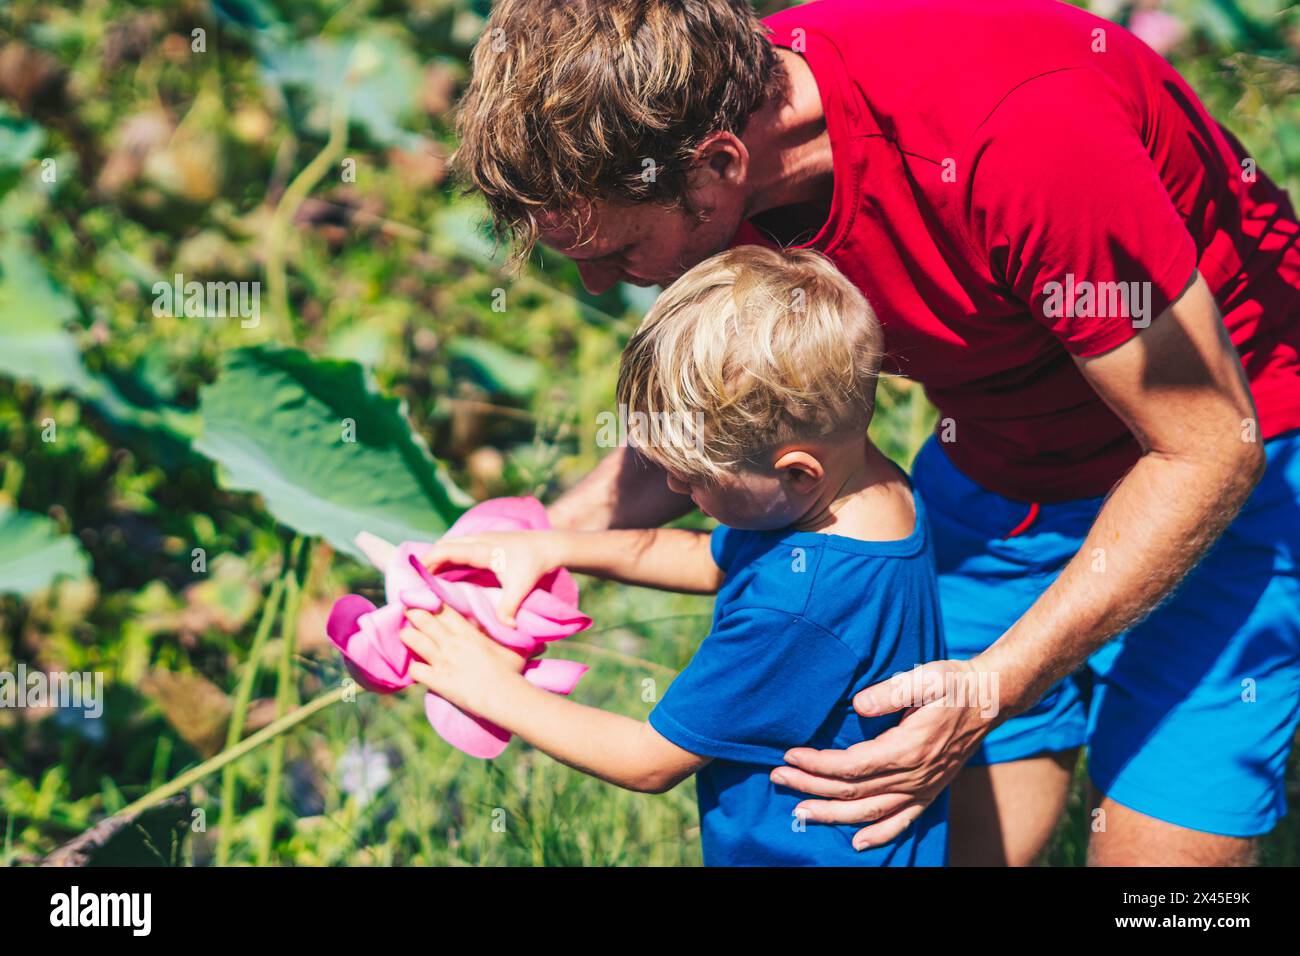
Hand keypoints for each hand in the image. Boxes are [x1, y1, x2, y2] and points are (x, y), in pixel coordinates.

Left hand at [398, 605, 526, 713]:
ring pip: (413, 640)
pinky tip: (417, 666)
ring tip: (405, 634)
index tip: (423, 597)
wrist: (503, 697)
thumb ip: (502, 635)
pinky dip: (413, 667)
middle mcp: (451, 643)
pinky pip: (415, 669)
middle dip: (412, 612)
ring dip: (407, 636)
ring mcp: (442, 661)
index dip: (430, 601)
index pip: (443, 610)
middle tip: (407, 609)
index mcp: (468, 633)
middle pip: (424, 620)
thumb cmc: (511, 672)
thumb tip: (509, 625)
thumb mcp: (511, 646)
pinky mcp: (436, 681)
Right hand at [421, 531, 562, 625]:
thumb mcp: (521, 587)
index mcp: (481, 550)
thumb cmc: (533, 564)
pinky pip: (459, 548)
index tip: (416, 576)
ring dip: (438, 559)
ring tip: (427, 581)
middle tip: (417, 582)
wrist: (548, 545)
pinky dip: (449, 558)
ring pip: (451, 545)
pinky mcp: (484, 542)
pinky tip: (446, 574)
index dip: (428, 561)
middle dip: (429, 562)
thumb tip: (507, 627)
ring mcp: (480, 539)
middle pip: (444, 546)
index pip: (446, 550)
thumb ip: (510, 607)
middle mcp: (477, 540)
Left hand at [769, 658, 1000, 849]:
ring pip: (871, 811)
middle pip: (853, 791)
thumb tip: (858, 705)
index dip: (818, 765)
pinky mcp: (930, 791)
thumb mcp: (925, 677)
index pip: (851, 766)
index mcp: (908, 748)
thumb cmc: (954, 684)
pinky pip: (903, 821)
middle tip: (778, 779)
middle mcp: (915, 775)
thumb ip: (891, 692)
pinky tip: (858, 843)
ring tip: (800, 813)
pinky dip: (880, 835)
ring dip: (833, 814)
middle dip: (811, 788)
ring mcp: (924, 787)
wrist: (991, 699)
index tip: (790, 755)